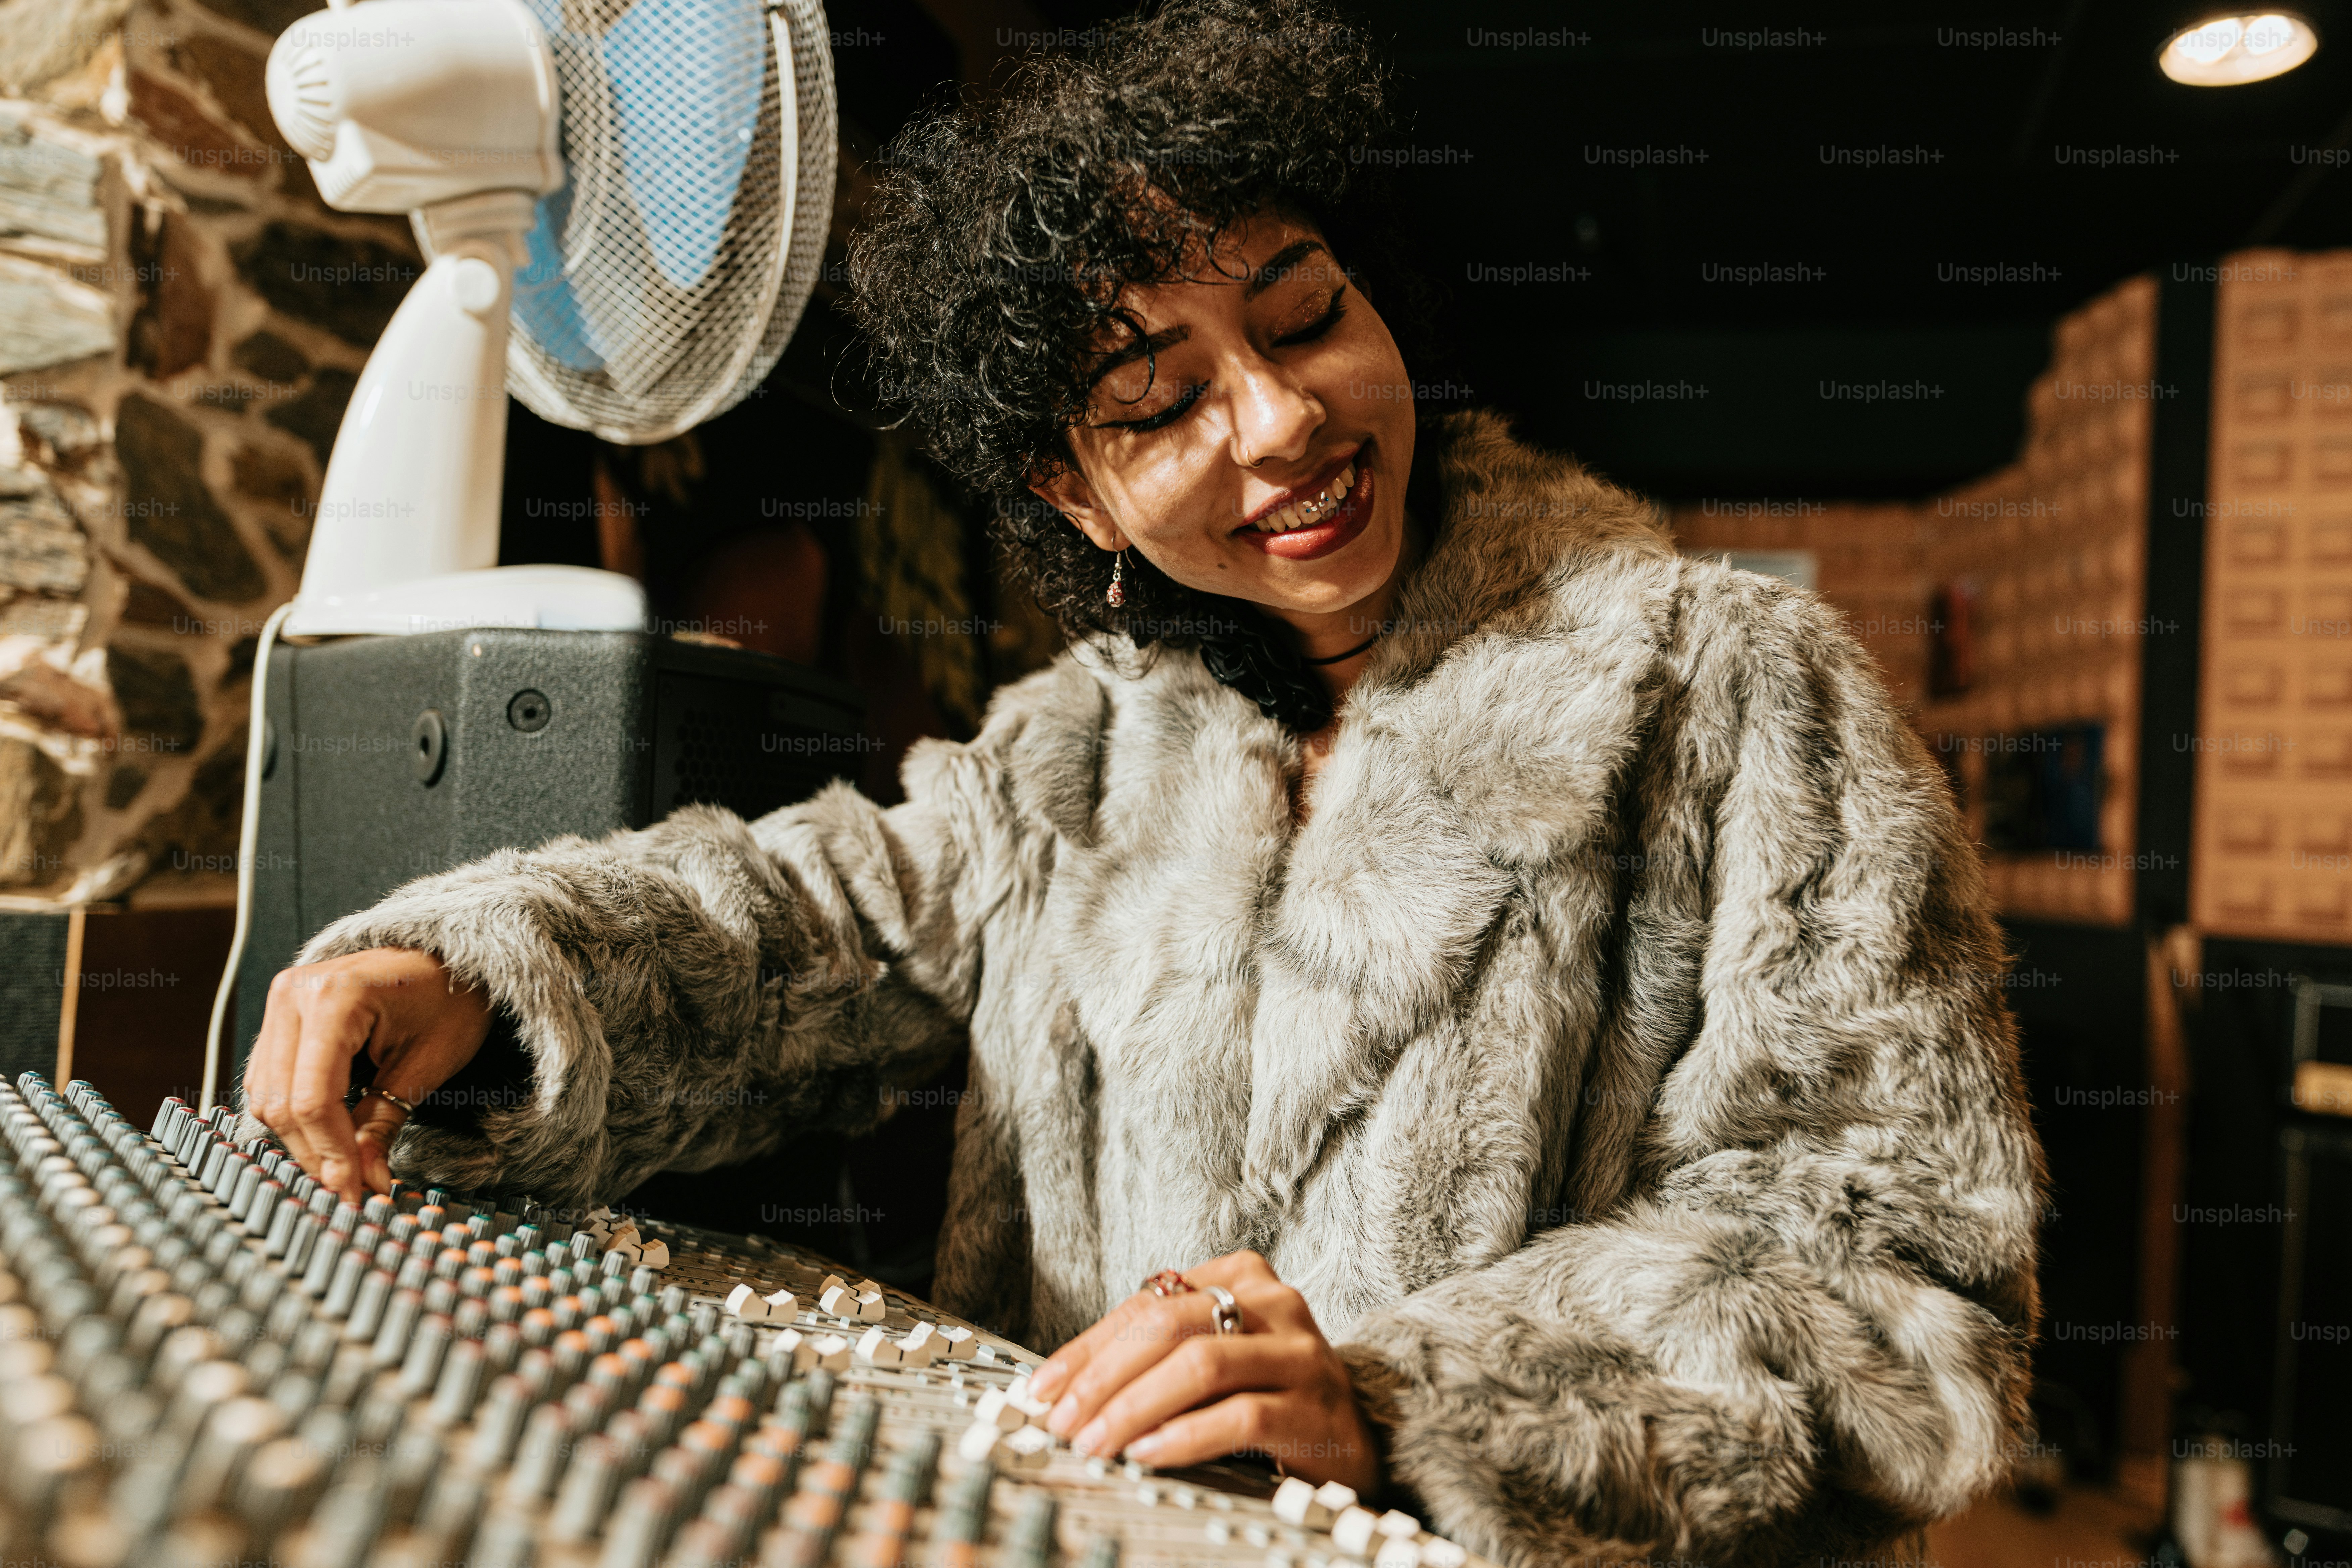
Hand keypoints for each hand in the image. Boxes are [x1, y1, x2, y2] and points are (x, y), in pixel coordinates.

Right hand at [241, 947, 492, 1204]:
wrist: (446, 960)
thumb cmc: (449, 1001)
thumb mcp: (426, 1064)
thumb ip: (384, 1121)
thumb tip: (363, 1179)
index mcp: (333, 998)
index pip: (313, 1098)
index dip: (330, 1153)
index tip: (352, 1191)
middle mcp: (293, 995)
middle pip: (282, 1101)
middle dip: (314, 1153)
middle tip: (348, 1190)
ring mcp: (281, 1002)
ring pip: (267, 1095)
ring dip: (300, 1139)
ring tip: (341, 1169)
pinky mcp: (281, 1017)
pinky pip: (270, 1079)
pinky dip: (293, 1115)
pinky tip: (325, 1139)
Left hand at [1027, 1250, 1380, 1496]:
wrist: (1357, 1438)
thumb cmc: (1267, 1393)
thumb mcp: (1212, 1359)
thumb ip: (1155, 1358)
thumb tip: (1065, 1389)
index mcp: (1240, 1276)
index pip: (1146, 1304)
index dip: (1087, 1349)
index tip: (1043, 1390)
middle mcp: (1274, 1302)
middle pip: (1169, 1325)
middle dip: (1103, 1376)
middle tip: (1063, 1421)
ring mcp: (1300, 1353)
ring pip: (1201, 1364)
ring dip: (1136, 1406)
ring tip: (1097, 1442)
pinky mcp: (1316, 1407)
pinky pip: (1240, 1415)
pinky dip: (1185, 1435)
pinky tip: (1148, 1453)